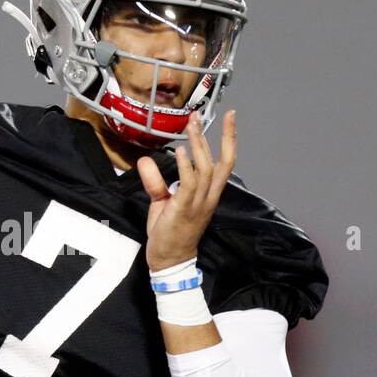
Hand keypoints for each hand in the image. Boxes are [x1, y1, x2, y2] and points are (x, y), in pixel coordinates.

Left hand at [137, 110, 236, 271]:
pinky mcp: (184, 210)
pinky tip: (181, 151)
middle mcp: (208, 197)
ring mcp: (198, 204)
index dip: (230, 140)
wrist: (170, 260)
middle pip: (217, 162)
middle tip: (198, 116)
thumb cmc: (169, 233)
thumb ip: (156, 181)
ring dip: (198, 146)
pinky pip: (189, 184)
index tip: (230, 118)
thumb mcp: (163, 202)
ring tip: (191, 126)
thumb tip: (146, 160)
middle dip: (211, 136)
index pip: (225, 163)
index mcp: (209, 194)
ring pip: (205, 169)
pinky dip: (186, 167)